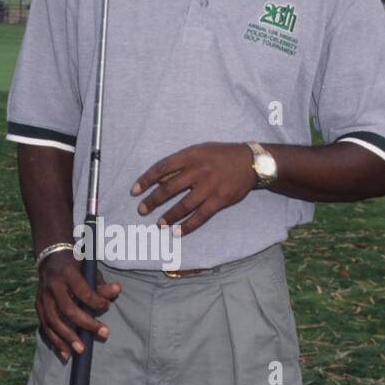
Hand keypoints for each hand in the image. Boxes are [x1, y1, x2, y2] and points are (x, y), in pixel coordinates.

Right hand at [36, 249, 120, 360]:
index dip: (95, 302)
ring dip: (67, 338)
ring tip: (81, 351)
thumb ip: (101, 284)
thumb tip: (117, 291)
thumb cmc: (76, 266)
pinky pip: (45, 327)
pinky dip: (55, 342)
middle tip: (103, 334)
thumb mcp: (89, 270)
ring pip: (53, 321)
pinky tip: (65, 354)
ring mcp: (43, 297)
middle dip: (85, 324)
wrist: (50, 258)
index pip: (82, 291)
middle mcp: (53, 286)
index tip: (107, 307)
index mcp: (67, 273)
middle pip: (67, 309)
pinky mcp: (38, 306)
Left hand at [131, 142, 256, 236]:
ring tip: (159, 224)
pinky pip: (200, 217)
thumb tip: (158, 180)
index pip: (162, 168)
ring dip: (168, 216)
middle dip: (152, 201)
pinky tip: (177, 232)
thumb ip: (180, 164)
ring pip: (183, 205)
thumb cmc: (220, 156)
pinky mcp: (219, 200)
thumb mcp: (199, 151)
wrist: (250, 162)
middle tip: (141, 210)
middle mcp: (199, 171)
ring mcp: (209, 187)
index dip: (146, 180)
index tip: (134, 191)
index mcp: (191, 156)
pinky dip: (187, 226)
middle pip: (169, 188)